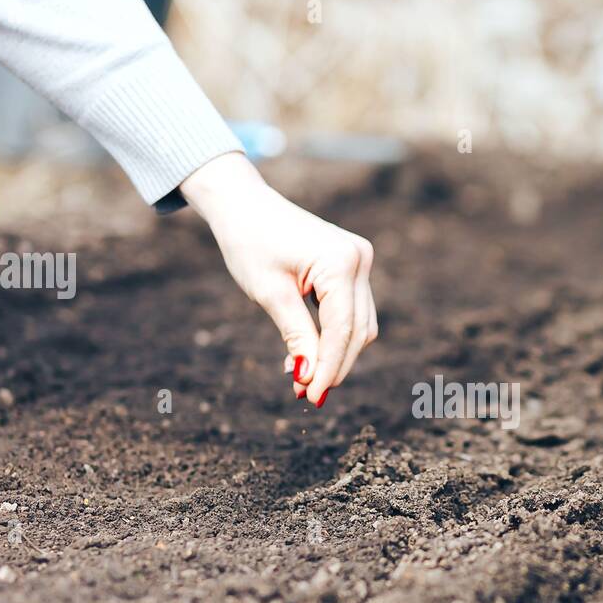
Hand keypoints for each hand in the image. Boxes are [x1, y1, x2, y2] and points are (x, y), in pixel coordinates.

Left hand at [180, 152, 377, 404]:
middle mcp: (358, 259)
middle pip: (358, 331)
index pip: (342, 329)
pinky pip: (351, 310)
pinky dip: (333, 335)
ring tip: (303, 378)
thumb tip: (309, 379)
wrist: (243, 204)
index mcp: (340, 262)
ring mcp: (359, 260)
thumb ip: (297, 337)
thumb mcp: (270, 295)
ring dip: (336, 354)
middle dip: (334, 365)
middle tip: (307, 395)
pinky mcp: (352, 264)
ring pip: (359, 324)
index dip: (329, 368)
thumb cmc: (249, 242)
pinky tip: (309, 354)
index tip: (311, 397)